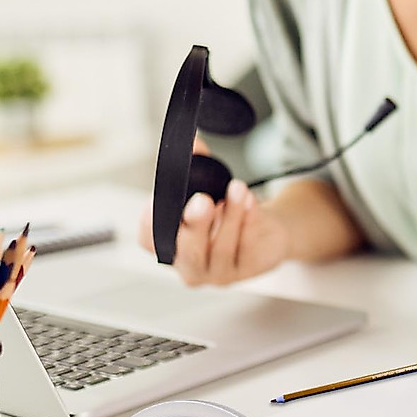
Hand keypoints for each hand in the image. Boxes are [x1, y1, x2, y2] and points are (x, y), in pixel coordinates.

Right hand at [137, 176, 290, 285]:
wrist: (268, 233)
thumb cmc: (228, 214)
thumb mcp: (211, 189)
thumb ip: (198, 166)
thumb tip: (193, 143)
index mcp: (171, 248)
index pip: (149, 241)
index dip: (150, 223)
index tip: (155, 200)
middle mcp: (191, 267)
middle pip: (187, 251)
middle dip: (195, 224)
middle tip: (202, 201)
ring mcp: (220, 273)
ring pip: (222, 247)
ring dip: (230, 214)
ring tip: (238, 188)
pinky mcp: (249, 269)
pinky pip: (248, 245)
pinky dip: (249, 220)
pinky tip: (250, 201)